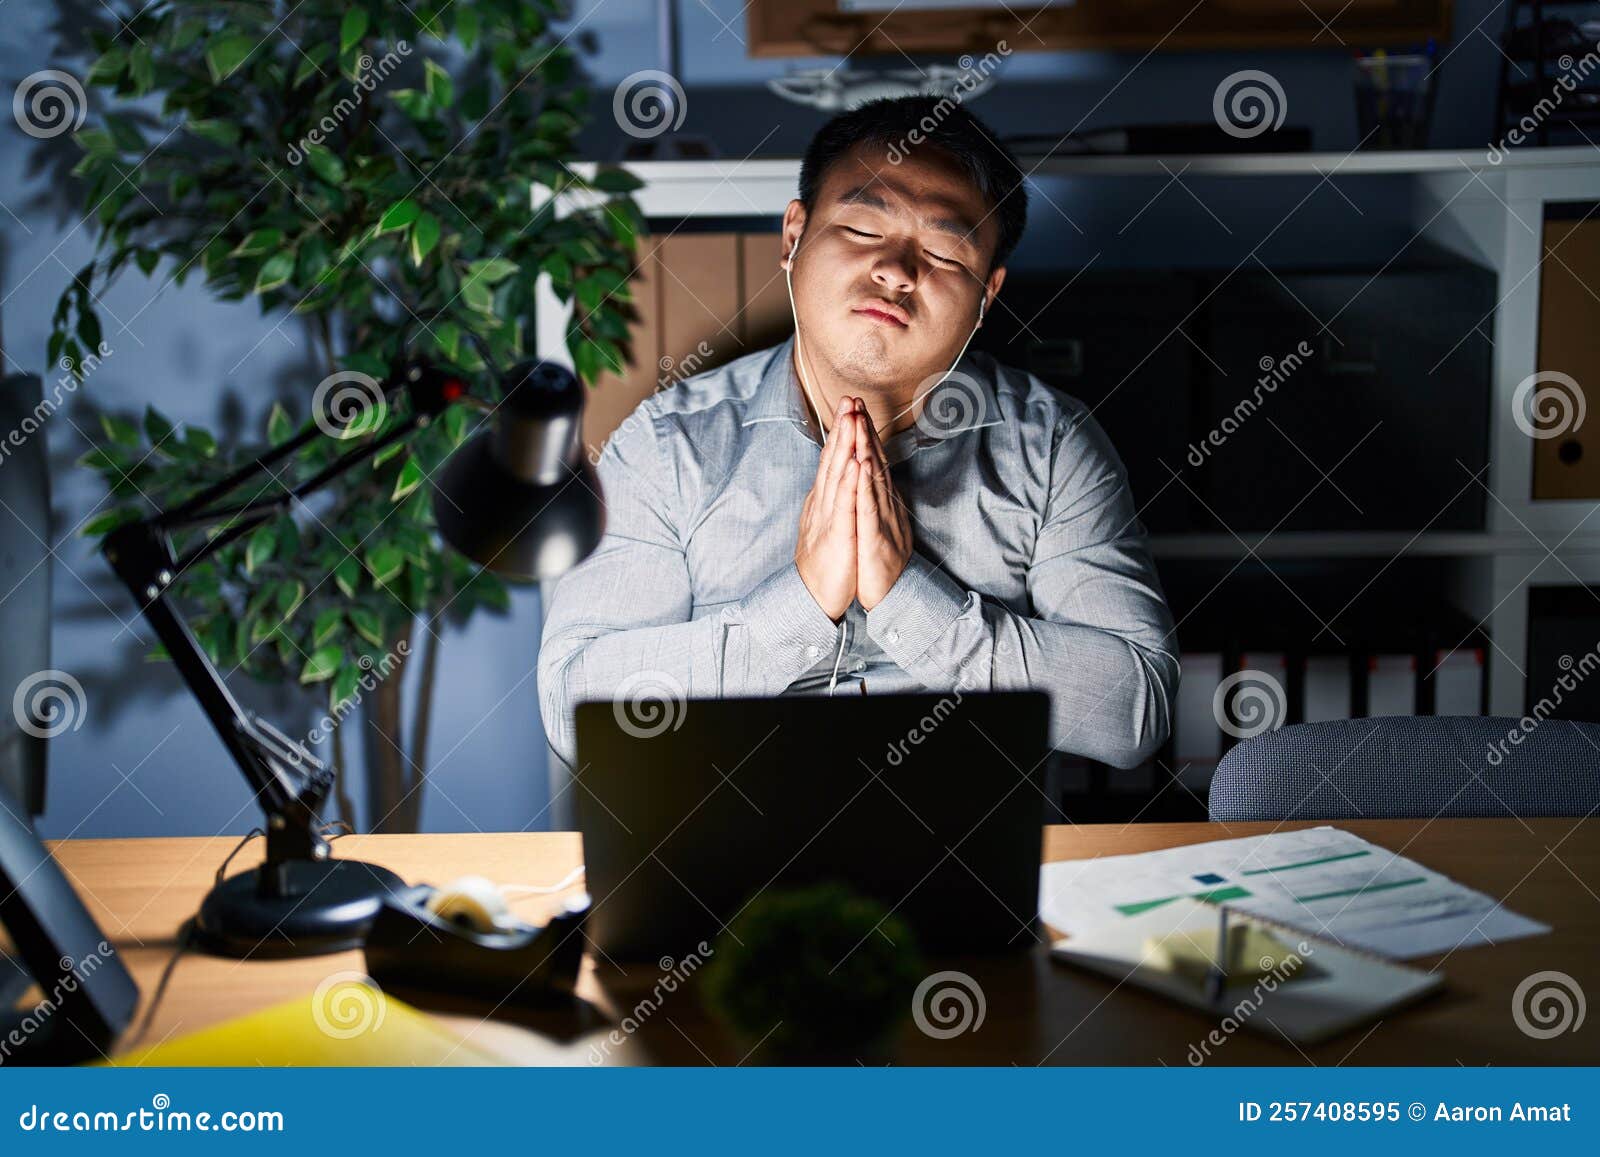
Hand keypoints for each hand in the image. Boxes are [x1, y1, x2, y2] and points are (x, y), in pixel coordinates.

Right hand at [794, 396, 860, 620]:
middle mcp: (823, 504)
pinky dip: (848, 482)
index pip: (832, 460)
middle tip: (848, 399)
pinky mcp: (836, 535)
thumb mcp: (830, 524)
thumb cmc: (826, 563)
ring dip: (844, 445)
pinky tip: (854, 463)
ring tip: (851, 419)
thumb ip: (834, 501)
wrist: (813, 597)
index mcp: (824, 501)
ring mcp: (828, 518)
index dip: (840, 433)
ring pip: (836, 475)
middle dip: (841, 428)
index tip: (849, 407)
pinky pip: (843, 505)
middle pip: (832, 460)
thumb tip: (838, 479)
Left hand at [853, 399, 911, 610]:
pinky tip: (862, 466)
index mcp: (880, 502)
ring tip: (858, 423)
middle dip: (864, 430)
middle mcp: (884, 506)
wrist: (890, 597)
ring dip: (866, 449)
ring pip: (873, 480)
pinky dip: (866, 486)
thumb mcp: (874, 524)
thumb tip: (869, 475)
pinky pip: (869, 510)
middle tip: (855, 401)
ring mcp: (882, 522)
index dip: (864, 433)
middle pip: (874, 462)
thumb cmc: (879, 562)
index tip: (855, 407)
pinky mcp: (877, 540)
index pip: (871, 461)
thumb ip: (872, 499)